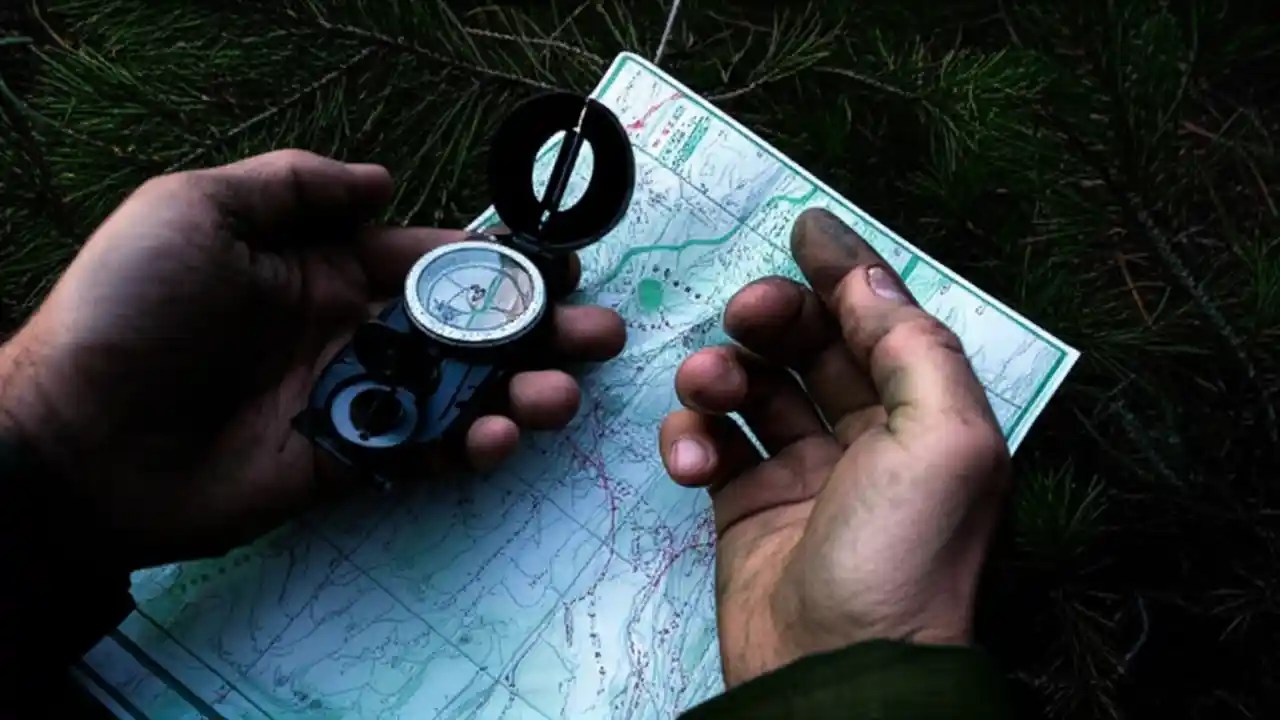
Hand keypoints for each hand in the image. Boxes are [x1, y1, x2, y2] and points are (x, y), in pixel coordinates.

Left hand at [0, 150, 624, 569]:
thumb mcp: (194, 208)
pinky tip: (502, 432)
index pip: (428, 261)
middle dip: (534, 331)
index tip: (558, 269)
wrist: (73, 437)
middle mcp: (347, 331)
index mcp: (320, 268)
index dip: (494, 266)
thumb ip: (294, 185)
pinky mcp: (344, 463)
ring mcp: (351, 400)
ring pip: (457, 394)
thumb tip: (385, 182)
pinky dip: (470, 444)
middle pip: (463, 331)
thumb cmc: (130, 309)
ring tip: (566, 390)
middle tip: (602, 334)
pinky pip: (422, 452)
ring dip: (521, 391)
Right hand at [658, 208, 1008, 685]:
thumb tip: (864, 275)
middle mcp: (870, 441)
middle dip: (774, 317)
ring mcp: (805, 476)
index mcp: (927, 419)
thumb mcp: (943, 437)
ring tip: (708, 391)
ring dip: (722, 373)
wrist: (834, 675)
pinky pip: (712, 446)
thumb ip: (909, 344)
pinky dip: (692, 437)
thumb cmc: (901, 556)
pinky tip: (691, 459)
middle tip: (744, 314)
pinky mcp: (746, 510)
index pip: (882, 322)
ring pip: (754, 390)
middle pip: (813, 346)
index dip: (846, 272)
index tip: (804, 228)